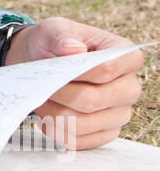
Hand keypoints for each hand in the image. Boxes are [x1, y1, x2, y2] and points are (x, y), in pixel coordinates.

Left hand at [7, 18, 143, 149]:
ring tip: (41, 100)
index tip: (54, 68)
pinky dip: (57, 131)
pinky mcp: (105, 133)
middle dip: (60, 94)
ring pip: (83, 124)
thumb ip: (61, 35)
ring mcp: (120, 113)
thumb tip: (73, 49)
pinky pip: (79, 141)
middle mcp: (129, 87)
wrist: (42, 62)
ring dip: (53, 114)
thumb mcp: (53, 29)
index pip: (106, 70)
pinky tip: (47, 117)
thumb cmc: (53, 44)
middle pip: (93, 100)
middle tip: (41, 86)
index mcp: (126, 56)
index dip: (76, 73)